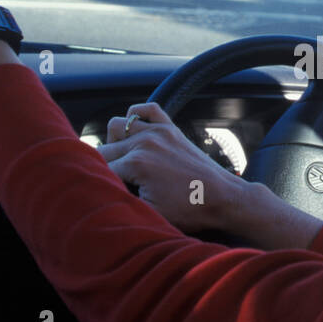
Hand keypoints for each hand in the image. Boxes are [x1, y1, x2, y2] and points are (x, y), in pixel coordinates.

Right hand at [99, 102, 249, 233]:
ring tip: (124, 163)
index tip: (102, 194)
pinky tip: (137, 134)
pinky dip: (136, 116)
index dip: (99, 185)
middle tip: (115, 185)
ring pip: (117, 125)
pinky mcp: (171, 128)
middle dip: (105, 168)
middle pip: (104, 149)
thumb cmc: (189, 210)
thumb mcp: (149, 213)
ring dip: (114, 143)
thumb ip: (121, 199)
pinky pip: (146, 109)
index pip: (99, 170)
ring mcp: (159, 131)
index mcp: (137, 163)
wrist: (223, 198)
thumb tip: (100, 193)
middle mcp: (145, 142)